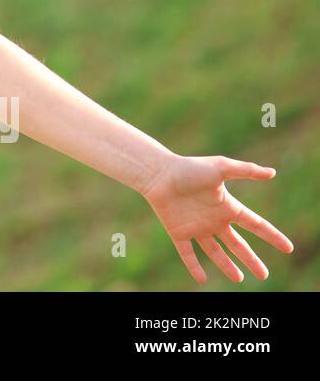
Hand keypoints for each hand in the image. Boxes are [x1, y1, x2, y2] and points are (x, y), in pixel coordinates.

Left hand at [140, 155, 292, 283]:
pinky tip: (201, 278)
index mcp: (227, 207)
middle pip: (238, 245)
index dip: (272, 236)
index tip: (288, 248)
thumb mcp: (221, 167)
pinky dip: (194, 266)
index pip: (256, 225)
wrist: (158, 173)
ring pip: (215, 252)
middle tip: (264, 275)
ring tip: (239, 279)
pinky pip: (187, 253)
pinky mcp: (178, 232)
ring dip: (227, 266)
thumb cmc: (189, 168)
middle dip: (251, 260)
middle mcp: (214, 220)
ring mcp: (196, 227)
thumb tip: (272, 173)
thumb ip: (246, 170)